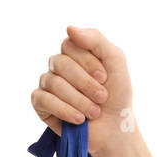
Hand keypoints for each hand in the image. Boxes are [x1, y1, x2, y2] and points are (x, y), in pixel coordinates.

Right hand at [30, 25, 134, 156]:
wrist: (115, 128)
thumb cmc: (116, 94)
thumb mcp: (116, 62)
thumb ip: (97, 40)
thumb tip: (69, 28)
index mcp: (73, 53)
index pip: (69, 45)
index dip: (88, 63)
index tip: (105, 78)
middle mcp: (58, 65)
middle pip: (61, 63)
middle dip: (86, 84)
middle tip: (102, 97)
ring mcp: (47, 83)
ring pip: (54, 83)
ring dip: (80, 101)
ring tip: (94, 112)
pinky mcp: (40, 103)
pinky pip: (44, 100)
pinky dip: (65, 110)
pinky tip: (79, 119)